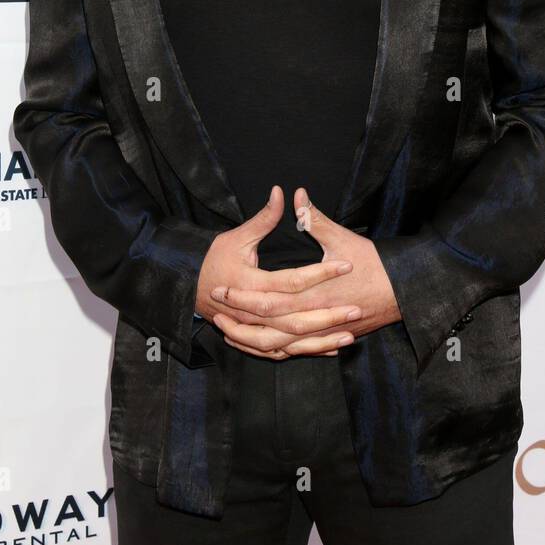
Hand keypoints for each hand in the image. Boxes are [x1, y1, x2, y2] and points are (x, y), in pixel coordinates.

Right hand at [196, 185, 363, 358]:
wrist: (188, 286)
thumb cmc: (214, 259)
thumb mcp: (236, 236)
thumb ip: (263, 218)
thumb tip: (281, 192)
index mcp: (250, 284)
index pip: (292, 280)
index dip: (321, 274)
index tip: (346, 265)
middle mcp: (252, 312)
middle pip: (296, 319)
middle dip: (328, 316)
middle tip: (356, 308)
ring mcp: (252, 329)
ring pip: (291, 342)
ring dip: (321, 341)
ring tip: (350, 336)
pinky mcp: (253, 339)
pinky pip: (283, 352)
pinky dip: (307, 351)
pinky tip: (330, 349)